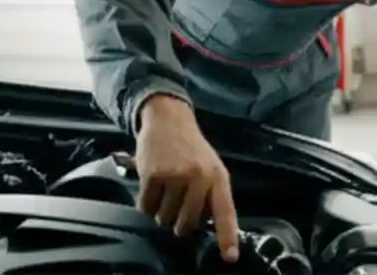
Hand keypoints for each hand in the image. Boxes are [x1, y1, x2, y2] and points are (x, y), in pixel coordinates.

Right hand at [135, 94, 239, 259]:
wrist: (169, 120)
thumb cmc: (191, 149)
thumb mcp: (210, 167)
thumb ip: (211, 195)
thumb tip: (207, 226)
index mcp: (218, 177)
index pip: (225, 212)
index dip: (227, 236)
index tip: (230, 256)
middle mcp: (199, 177)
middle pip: (187, 224)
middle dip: (180, 223)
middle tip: (177, 206)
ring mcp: (176, 176)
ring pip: (165, 218)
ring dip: (161, 212)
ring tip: (166, 190)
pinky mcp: (153, 175)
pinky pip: (146, 207)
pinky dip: (146, 204)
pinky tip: (152, 187)